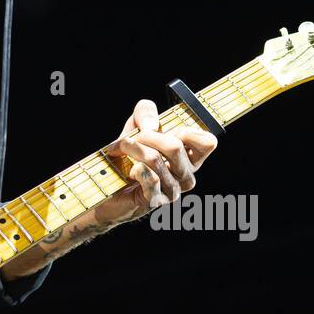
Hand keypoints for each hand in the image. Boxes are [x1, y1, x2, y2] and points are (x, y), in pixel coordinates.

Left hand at [97, 98, 218, 224]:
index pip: (207, 142)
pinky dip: (135, 169)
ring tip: (122, 150)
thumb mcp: (135, 126)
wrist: (106, 185)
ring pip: (156, 159)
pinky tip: (130, 172)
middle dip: (146, 136)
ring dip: (133, 149)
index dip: (184, 130)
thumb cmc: (126, 155)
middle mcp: (186, 175)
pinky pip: (149, 178)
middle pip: (174, 146)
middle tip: (129, 140)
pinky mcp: (157, 201)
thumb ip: (146, 113)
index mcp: (189, 157)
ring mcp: (173, 190)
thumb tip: (152, 124)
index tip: (161, 131)